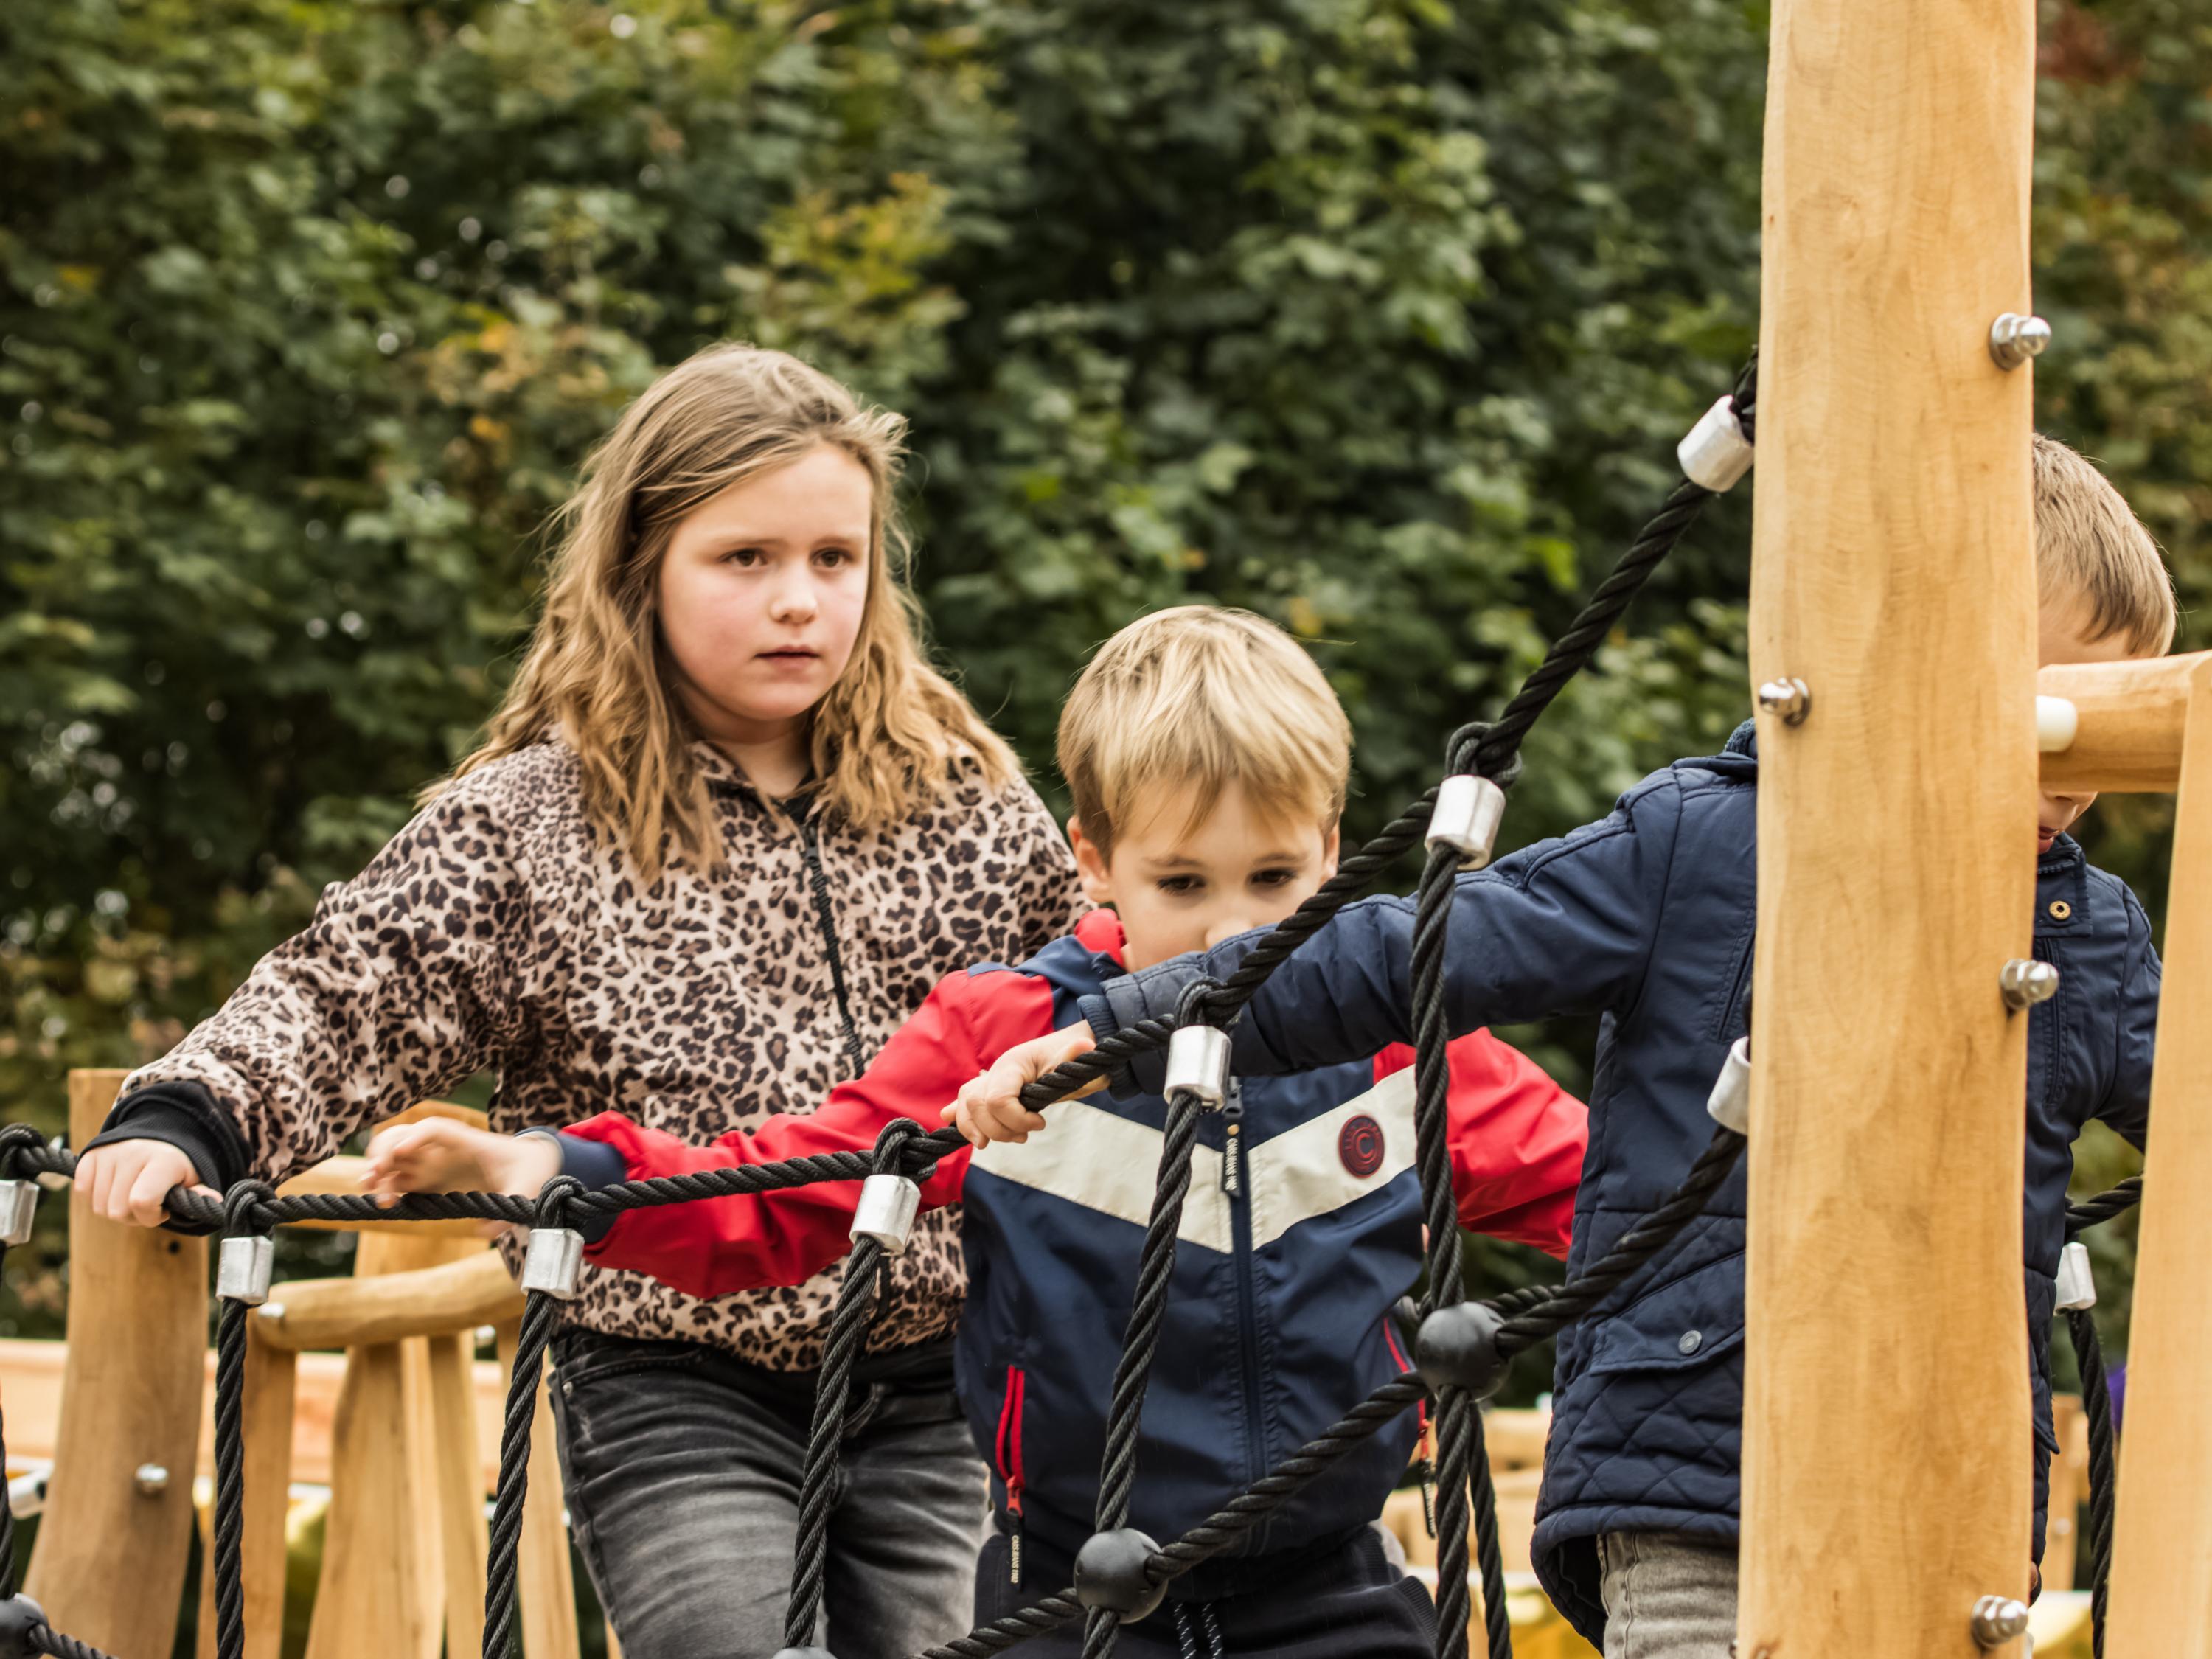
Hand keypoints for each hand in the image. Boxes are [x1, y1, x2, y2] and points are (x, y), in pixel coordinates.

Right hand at [76, 1140, 216, 1227]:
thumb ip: (200, 1195)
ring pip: (99, 1206)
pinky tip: (115, 1188)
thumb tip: (214, 1201)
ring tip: (132, 1195)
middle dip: (134, 1217)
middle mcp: (133, 1152)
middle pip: (117, 1211)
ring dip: (115, 1209)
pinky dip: (97, 1196)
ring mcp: (109, 1152)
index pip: (141, 1202)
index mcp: (163, 1160)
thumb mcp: (194, 1179)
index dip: (151, 1217)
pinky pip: (82, 1190)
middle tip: (147, 1204)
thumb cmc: (177, 1166)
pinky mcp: (90, 1154)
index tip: (164, 1211)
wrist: (160, 1136)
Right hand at [361, 1119, 560, 1203]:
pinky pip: (398, 1176)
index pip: (435, 1129)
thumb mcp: (526, 1190)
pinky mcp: (428, 1178)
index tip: (403, 1152)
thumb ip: (507, 1210)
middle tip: (377, 1177)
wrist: (531, 1166)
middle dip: (385, 1152)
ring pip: (394, 1154)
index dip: (416, 1137)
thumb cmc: (530, 1172)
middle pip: (403, 1136)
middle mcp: (444, 1148)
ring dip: (378, 1167)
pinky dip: (385, 1184)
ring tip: (374, 1190)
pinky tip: (385, 1202)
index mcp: (468, 1142)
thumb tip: (483, 1231)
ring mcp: (433, 1161)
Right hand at [941, 1023, 1102, 1147]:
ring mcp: (987, 1081)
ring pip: (964, 1104)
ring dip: (976, 1129)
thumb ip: (1073, 1057)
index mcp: (1012, 1064)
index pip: (998, 1099)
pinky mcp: (988, 1090)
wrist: (1067, 1052)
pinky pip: (963, 1102)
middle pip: (975, 1105)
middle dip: (998, 1129)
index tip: (1041, 1124)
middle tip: (1024, 1137)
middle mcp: (994, 1072)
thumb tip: (1084, 1047)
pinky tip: (953, 1122)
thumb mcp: (1075, 1060)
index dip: (1018, 1119)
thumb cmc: (1070, 1058)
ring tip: (993, 1143)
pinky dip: (959, 1116)